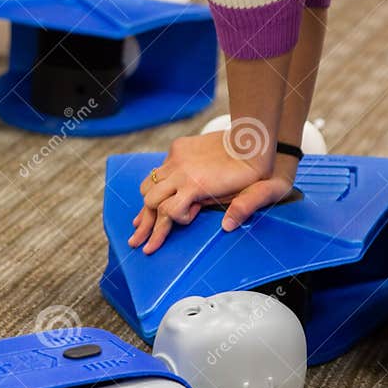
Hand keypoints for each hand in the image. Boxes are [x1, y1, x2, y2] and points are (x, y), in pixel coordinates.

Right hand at [129, 132, 288, 253]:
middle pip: (150, 200)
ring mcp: (177, 157)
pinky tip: (158, 194)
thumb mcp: (245, 196)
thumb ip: (233, 210)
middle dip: (146, 222)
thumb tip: (227, 227)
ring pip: (149, 183)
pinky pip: (161, 167)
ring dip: (147, 202)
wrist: (250, 140)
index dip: (160, 233)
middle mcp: (181, 171)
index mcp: (195, 186)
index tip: (152, 247)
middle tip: (137, 239)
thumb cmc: (249, 173)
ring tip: (141, 221)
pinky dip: (159, 182)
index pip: (167, 213)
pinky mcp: (178, 147)